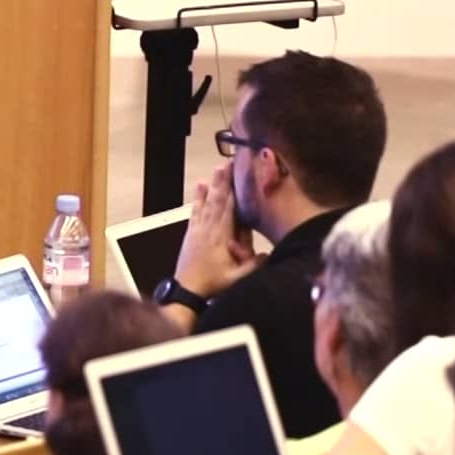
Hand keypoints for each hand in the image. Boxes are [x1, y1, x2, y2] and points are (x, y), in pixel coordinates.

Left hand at [173, 164, 259, 298]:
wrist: (185, 291)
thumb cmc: (211, 285)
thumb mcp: (236, 279)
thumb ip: (253, 266)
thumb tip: (269, 253)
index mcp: (219, 237)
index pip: (227, 208)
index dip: (232, 190)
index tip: (237, 174)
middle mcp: (207, 229)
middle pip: (216, 200)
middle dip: (222, 181)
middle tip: (226, 164)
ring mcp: (197, 230)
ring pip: (205, 203)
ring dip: (212, 186)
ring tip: (215, 171)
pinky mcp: (190, 233)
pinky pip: (196, 211)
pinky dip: (199, 198)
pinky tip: (200, 187)